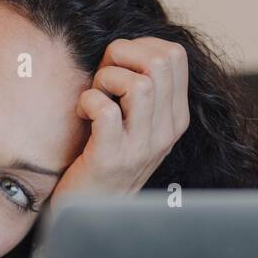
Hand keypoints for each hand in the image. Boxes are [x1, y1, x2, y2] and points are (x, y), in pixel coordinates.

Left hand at [50, 37, 189, 199]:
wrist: (91, 211)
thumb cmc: (104, 156)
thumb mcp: (135, 122)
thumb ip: (139, 88)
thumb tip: (123, 46)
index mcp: (175, 117)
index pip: (175, 55)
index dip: (139, 47)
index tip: (117, 66)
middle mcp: (166, 132)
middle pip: (161, 61)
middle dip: (122, 57)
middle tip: (103, 80)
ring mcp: (142, 147)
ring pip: (138, 83)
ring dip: (106, 80)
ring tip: (94, 99)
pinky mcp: (112, 158)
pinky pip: (106, 110)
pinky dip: (88, 101)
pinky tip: (82, 115)